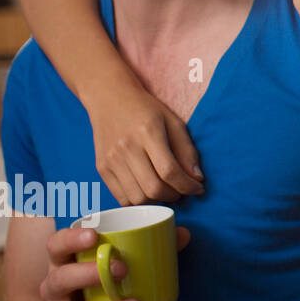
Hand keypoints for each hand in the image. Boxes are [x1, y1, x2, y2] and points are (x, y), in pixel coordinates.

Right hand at [40, 224, 191, 300]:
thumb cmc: (106, 289)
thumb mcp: (122, 267)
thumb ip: (150, 248)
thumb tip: (182, 234)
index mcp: (64, 264)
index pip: (56, 246)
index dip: (69, 238)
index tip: (94, 235)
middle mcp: (54, 291)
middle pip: (60, 279)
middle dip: (89, 274)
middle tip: (123, 269)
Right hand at [90, 77, 202, 205]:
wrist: (110, 98)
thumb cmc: (147, 110)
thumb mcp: (174, 122)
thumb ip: (187, 151)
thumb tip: (197, 179)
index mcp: (148, 132)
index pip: (169, 171)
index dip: (188, 186)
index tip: (198, 189)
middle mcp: (126, 148)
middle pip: (153, 188)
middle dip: (174, 196)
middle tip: (183, 191)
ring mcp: (110, 160)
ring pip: (137, 198)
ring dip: (157, 202)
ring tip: (167, 191)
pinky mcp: (101, 168)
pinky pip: (121, 198)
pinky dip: (139, 201)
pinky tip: (149, 191)